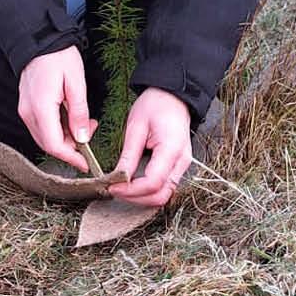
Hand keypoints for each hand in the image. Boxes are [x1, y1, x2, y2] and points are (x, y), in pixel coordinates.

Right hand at [18, 47, 95, 172]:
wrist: (39, 39)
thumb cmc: (58, 56)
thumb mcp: (76, 83)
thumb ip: (79, 113)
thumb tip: (83, 138)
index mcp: (40, 108)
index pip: (54, 145)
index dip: (71, 158)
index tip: (86, 163)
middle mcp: (28, 113)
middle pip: (48, 144)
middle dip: (71, 148)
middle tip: (90, 134)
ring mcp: (25, 110)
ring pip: (45, 137)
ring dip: (65, 138)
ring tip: (85, 123)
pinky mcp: (27, 106)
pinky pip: (42, 127)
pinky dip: (57, 129)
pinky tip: (71, 119)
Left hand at [108, 88, 191, 207]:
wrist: (173, 96)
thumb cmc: (156, 105)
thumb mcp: (136, 126)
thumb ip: (129, 155)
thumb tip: (117, 178)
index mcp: (171, 149)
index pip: (152, 183)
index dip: (130, 190)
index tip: (112, 187)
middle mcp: (181, 162)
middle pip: (160, 196)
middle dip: (135, 198)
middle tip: (114, 190)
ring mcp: (182, 165)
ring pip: (163, 195)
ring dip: (142, 197)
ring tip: (121, 188)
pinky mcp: (178, 166)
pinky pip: (164, 187)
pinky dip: (148, 191)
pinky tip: (133, 184)